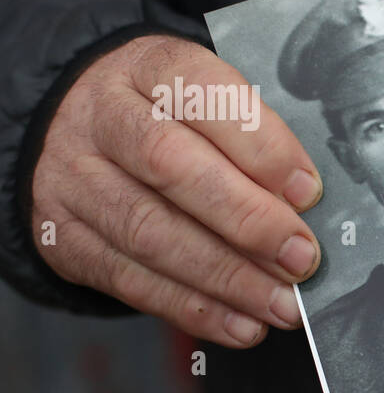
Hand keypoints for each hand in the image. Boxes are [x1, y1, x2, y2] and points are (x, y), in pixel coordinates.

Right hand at [32, 35, 322, 347]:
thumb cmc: (169, 116)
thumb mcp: (209, 100)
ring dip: (228, 278)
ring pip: (149, 231)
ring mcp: (76, 179)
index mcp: (150, 68)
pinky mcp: (65, 237)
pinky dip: (194, 309)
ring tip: (282, 303)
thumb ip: (256, 140)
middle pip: (170, 164)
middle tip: (300, 257)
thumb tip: (309, 205)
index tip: (307, 191)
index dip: (261, 146)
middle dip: (247, 220)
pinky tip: (242, 323)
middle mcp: (102, 118)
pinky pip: (130, 280)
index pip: (204, 95)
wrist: (75, 128)